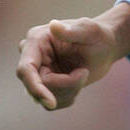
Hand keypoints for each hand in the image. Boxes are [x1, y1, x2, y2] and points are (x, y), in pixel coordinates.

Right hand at [15, 5, 129, 110]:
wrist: (105, 48)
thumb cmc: (98, 36)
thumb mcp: (90, 31)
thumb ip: (72, 30)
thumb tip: (53, 25)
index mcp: (36, 40)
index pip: (25, 69)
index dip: (35, 87)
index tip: (51, 103)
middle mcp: (32, 56)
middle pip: (37, 86)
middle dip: (65, 85)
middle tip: (84, 72)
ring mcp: (37, 72)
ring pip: (42, 98)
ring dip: (69, 91)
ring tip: (83, 73)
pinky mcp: (44, 85)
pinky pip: (49, 103)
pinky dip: (67, 98)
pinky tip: (78, 82)